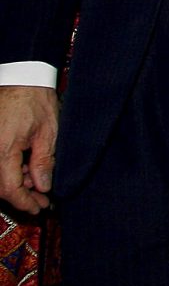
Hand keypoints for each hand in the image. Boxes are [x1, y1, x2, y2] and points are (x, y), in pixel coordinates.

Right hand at [0, 86, 57, 214]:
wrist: (21, 77)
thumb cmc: (35, 100)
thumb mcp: (47, 132)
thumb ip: (43, 162)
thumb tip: (42, 187)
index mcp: (2, 150)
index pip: (9, 189)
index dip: (25, 202)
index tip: (40, 208)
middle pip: (0, 187)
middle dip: (22, 196)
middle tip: (42, 200)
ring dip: (16, 184)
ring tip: (38, 182)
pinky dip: (10, 171)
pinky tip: (27, 169)